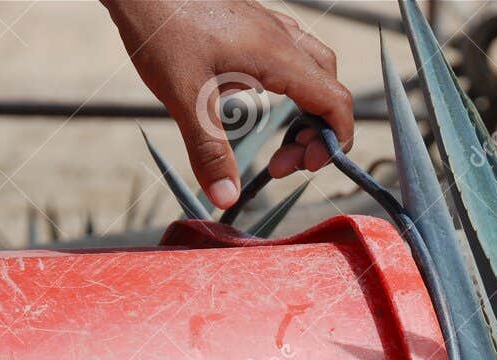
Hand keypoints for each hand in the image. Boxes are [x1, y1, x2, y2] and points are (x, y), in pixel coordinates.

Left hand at [105, 0, 353, 208]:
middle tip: (280, 163)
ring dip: (307, 109)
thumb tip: (226, 198)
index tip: (303, 167)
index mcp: (278, 56)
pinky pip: (291, 55)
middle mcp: (282, 38)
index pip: (335, 102)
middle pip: (330, 88)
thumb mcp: (184, 97)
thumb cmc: (161, 29)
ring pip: (314, 69)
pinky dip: (290, 86)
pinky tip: (257, 98)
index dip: (333, 141)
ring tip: (276, 138)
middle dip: (317, 132)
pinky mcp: (251, 23)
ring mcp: (268, 26)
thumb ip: (209, 150)